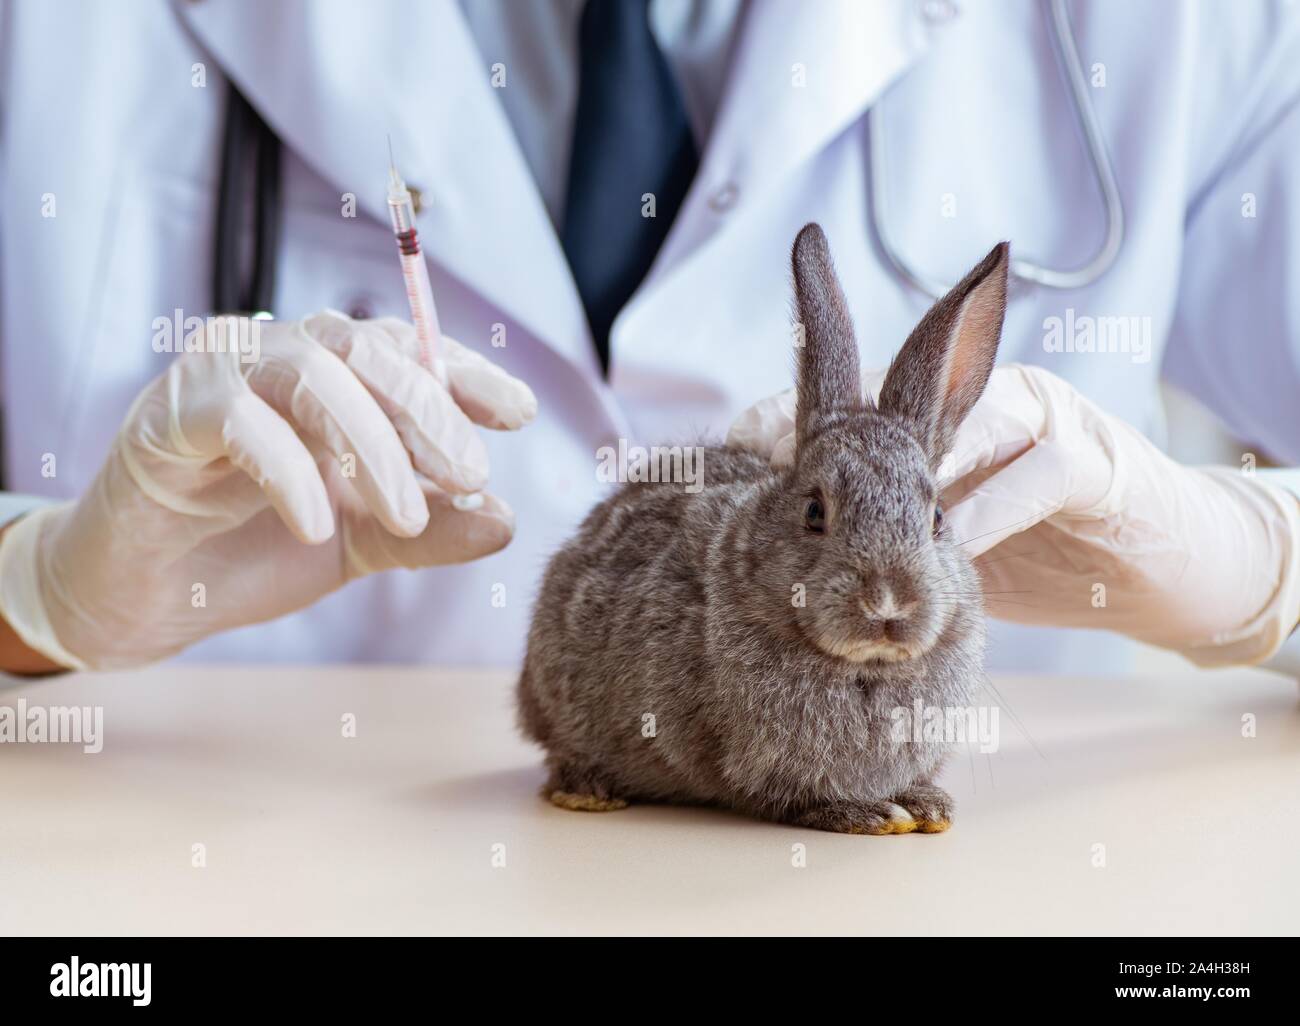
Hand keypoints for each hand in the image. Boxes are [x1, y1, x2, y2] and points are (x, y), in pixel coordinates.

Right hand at [0, 311, 536, 670]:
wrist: (150, 597)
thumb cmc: (255, 550)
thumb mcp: (363, 543)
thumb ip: (430, 530)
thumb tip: (508, 520)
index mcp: (334, 377)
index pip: (408, 351)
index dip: (466, 374)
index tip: (519, 413)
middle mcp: (281, 356)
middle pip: (368, 350)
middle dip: (429, 412)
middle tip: (469, 475)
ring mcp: (223, 374)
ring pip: (312, 372)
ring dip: (371, 444)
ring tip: (405, 516)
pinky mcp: (170, 412)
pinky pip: (239, 418)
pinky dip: (291, 468)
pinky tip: (319, 526)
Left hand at [728, 363, 1299, 666]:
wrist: (1158, 570)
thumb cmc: (1033, 551)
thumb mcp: (935, 543)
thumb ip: (878, 529)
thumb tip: (776, 540)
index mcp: (940, 416)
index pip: (859, 403)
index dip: (802, 418)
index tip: (742, 442)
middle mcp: (987, 399)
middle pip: (906, 385)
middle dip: (837, 413)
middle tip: (772, 446)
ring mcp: (1043, 422)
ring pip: (970, 420)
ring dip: (915, 463)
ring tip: (862, 496)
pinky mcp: (1094, 463)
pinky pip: (1035, 476)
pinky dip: (989, 510)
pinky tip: (951, 541)